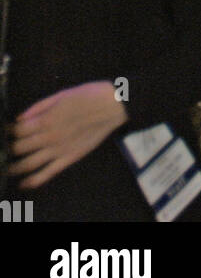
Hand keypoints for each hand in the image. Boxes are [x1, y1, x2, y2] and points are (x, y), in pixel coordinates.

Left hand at [8, 81, 126, 188]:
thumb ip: (39, 107)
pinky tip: (24, 183)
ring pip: (29, 163)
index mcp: (46, 119)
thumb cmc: (88, 95)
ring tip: (7, 169)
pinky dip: (33, 181)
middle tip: (5, 151)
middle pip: (20, 148)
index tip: (5, 132)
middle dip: (9, 150)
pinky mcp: (69, 158)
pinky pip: (48, 173)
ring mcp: (59, 150)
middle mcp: (49, 136)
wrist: (112, 106)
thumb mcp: (61, 94)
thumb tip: (19, 118)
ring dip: (15, 168)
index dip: (9, 132)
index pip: (18, 130)